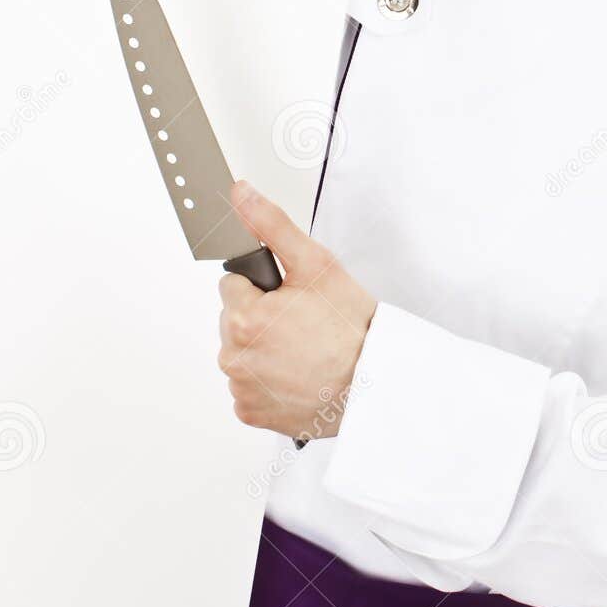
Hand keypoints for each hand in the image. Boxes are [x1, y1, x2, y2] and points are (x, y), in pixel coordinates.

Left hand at [217, 180, 376, 441]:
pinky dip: (269, 380)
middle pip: (234, 318)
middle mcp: (233, 356)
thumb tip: (241, 195)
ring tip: (304, 350)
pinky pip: (249, 386)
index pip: (233, 284)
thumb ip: (271, 225)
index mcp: (242, 317)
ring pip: (242, 351)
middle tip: (302, 324)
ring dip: (264, 348)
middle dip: (262, 317)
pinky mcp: (251, 412)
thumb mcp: (316, 265)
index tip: (291, 299)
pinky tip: (297, 375)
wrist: (374, 384)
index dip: (265, 287)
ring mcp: (241, 387)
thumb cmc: (350, 328)